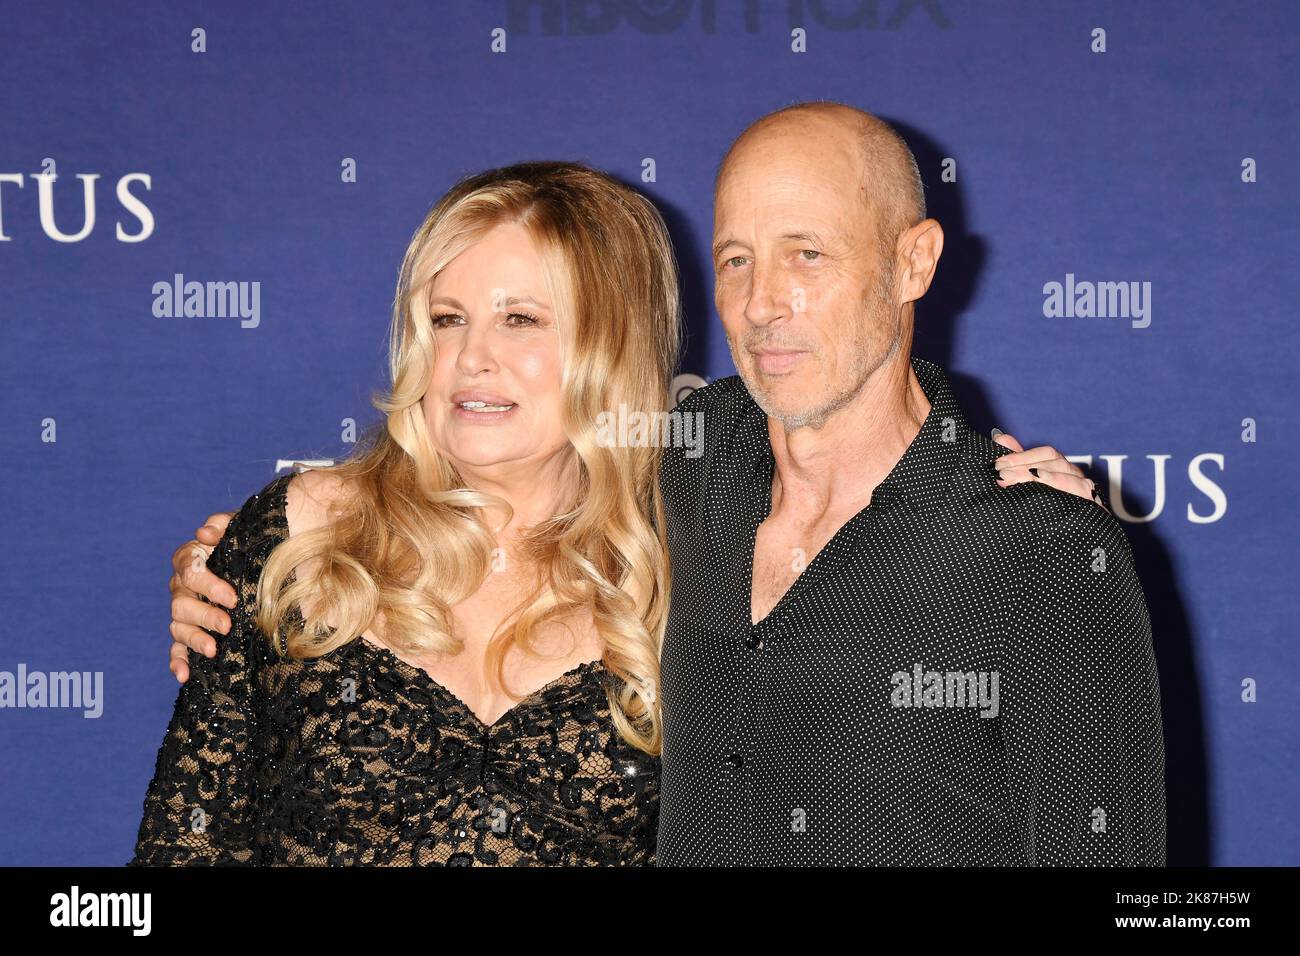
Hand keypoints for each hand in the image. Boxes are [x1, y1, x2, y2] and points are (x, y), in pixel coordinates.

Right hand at [168, 512, 237, 682]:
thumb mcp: (243, 529)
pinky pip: (176, 648)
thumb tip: (204, 532)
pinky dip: (178, 662)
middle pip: (181, 603)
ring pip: (177, 626)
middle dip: (204, 615)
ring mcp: (184, 611)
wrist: (260, 563)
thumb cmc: (249, 543)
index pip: (188, 570)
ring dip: (193, 639)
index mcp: (191, 559)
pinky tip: (184, 675)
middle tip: (227, 625)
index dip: (208, 585)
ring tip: (213, 650)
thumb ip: (224, 524)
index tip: (232, 598)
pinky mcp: (189, 632)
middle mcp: (182, 586)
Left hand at [993, 431, 1106, 510]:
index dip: (1022, 456)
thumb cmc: (1047, 511)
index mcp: (1062, 470)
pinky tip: (1044, 487)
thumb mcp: (1029, 484)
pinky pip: (1081, 493)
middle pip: (1055, 462)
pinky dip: (1062, 486)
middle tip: (1001, 475)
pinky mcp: (1094, 508)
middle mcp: (1076, 477)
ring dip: (1041, 475)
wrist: (1074, 549)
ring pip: (1068, 475)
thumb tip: (1001, 437)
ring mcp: (1087, 492)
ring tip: (1015, 479)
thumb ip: (1018, 461)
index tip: (998, 465)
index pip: (1047, 454)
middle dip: (1025, 467)